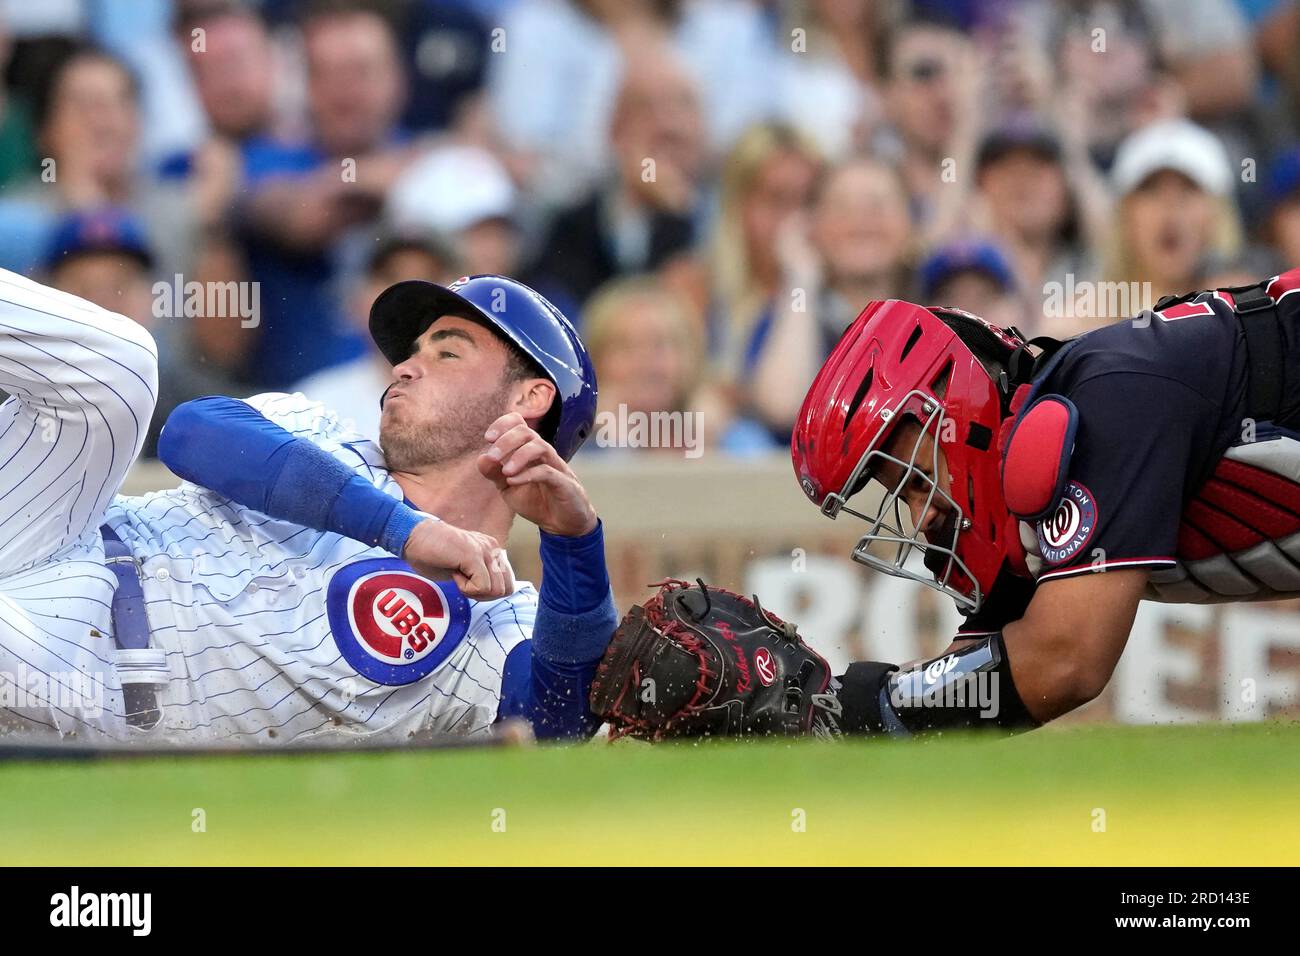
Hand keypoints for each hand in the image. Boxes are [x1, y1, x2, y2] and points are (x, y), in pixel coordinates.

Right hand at [402, 518, 514, 599]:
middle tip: (464, 584)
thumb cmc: (432, 554)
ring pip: (496, 590)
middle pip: (506, 588)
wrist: (413, 537)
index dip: (488, 592)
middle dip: (485, 595)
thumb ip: (480, 575)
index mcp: (493, 550)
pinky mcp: (474, 555)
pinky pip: (481, 586)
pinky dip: (466, 589)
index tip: (469, 584)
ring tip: (458, 576)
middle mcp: (493, 548)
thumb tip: (490, 592)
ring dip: (474, 591)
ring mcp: (485, 550)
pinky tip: (454, 574)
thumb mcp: (463, 568)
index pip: (508, 583)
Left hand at [478, 413, 597, 536]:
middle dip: (506, 441)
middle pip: (527, 432)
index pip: (519, 423)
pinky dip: (527, 474)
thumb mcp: (508, 489)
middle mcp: (543, 454)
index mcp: (529, 450)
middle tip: (492, 456)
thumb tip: (481, 458)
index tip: (488, 438)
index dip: (503, 424)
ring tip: (505, 471)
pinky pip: (547, 472)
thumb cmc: (536, 502)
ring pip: (540, 446)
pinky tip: (513, 481)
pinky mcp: (564, 483)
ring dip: (518, 455)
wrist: (562, 525)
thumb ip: (495, 474)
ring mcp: (556, 467)